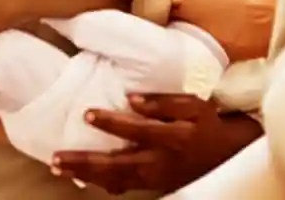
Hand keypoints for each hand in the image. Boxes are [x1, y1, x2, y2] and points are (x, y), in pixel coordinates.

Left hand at [52, 93, 252, 193]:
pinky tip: (80, 178)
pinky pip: (124, 186)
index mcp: (173, 138)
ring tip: (58, 167)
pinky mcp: (154, 185)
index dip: (112, 123)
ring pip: (117, 179)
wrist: (227, 155)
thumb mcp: (193, 106)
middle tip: (57, 158)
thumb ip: (164, 101)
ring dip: (86, 174)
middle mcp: (161, 161)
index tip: (87, 113)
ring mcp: (156, 177)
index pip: (138, 130)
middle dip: (85, 162)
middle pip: (119, 164)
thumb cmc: (206, 124)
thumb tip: (132, 98)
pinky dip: (102, 183)